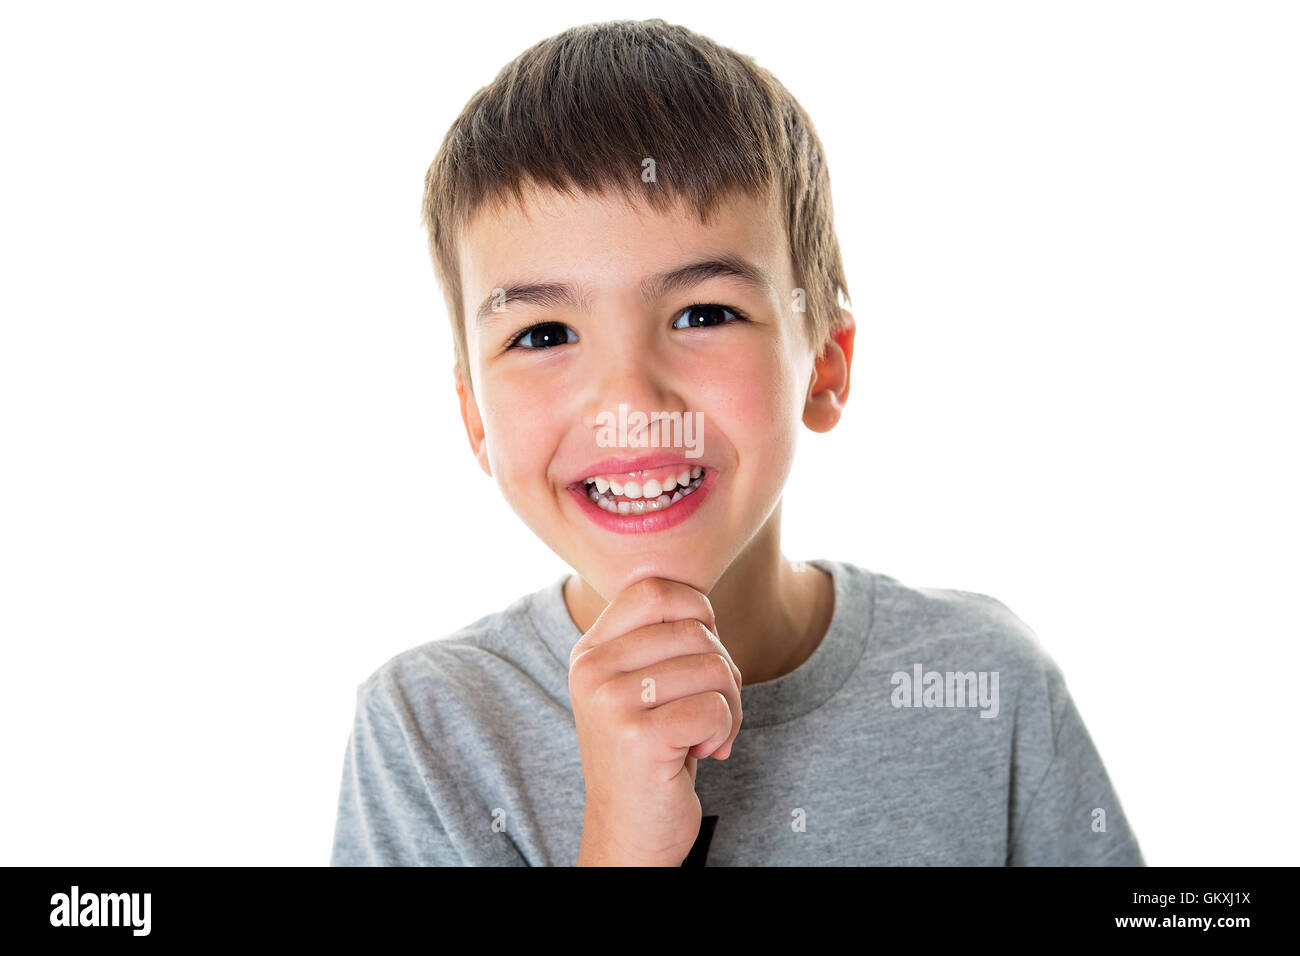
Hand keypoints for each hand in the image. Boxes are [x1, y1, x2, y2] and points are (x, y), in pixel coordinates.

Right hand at [569, 577, 742, 865]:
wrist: (629, 832)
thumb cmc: (650, 752)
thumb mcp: (641, 686)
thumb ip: (659, 641)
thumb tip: (705, 605)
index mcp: (591, 650)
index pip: (656, 589)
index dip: (698, 614)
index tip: (701, 656)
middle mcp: (592, 669)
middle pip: (696, 631)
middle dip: (725, 670)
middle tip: (713, 708)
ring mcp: (610, 702)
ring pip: (713, 668)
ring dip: (730, 706)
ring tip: (708, 734)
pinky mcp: (638, 737)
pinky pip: (715, 708)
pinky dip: (725, 732)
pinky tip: (705, 753)